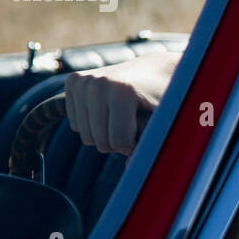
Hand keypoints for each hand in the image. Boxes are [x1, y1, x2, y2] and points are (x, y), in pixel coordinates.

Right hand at [65, 51, 180, 154]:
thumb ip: (151, 146)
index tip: (145, 130)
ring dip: (105, 134)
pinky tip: (109, 109)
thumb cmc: (165, 100)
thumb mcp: (165, 122)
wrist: (154, 70)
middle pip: (99, 142)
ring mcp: (82, 81)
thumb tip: (130, 168)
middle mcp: (97, 84)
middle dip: (118, 141)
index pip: (117, 143)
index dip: (134, 145)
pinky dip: (93, 124)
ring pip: (85, 136)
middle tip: (134, 123)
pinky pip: (77, 124)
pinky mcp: (73, 82)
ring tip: (122, 116)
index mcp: (121, 92)